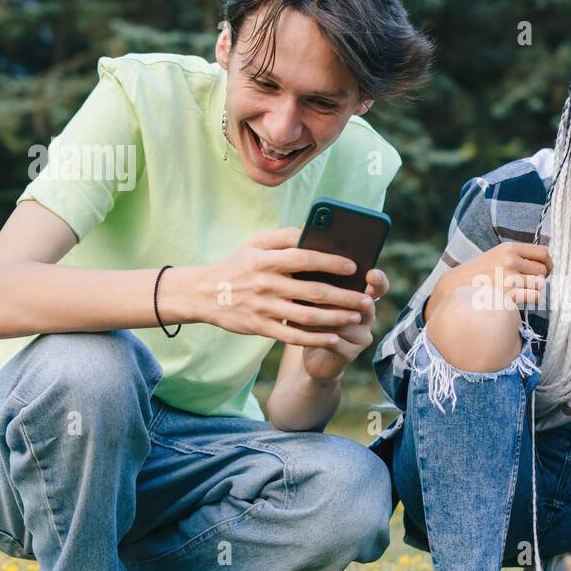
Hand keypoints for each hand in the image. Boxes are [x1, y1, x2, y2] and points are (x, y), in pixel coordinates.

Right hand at [196, 226, 375, 347]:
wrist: (203, 293)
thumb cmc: (238, 265)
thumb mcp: (255, 244)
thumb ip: (284, 236)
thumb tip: (311, 230)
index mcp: (267, 260)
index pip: (304, 258)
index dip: (331, 263)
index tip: (354, 267)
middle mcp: (266, 284)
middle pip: (313, 291)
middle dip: (344, 296)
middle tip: (366, 299)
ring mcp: (264, 308)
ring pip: (306, 316)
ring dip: (335, 319)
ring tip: (356, 317)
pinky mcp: (260, 327)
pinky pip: (292, 336)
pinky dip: (314, 339)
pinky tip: (333, 339)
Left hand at [300, 267, 388, 380]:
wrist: (314, 355)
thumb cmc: (314, 318)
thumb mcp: (318, 298)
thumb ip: (322, 284)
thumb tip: (311, 264)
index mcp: (364, 299)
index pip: (380, 287)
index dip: (378, 280)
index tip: (370, 274)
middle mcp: (368, 317)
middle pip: (363, 305)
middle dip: (341, 298)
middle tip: (320, 294)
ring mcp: (362, 337)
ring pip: (345, 323)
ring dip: (321, 316)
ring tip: (299, 310)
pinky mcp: (351, 354)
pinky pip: (335, 342)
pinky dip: (315, 334)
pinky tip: (298, 327)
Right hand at [428, 242, 551, 316]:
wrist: (455, 287)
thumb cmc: (478, 273)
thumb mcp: (496, 255)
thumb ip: (518, 256)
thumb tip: (545, 264)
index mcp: (509, 248)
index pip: (543, 253)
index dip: (548, 264)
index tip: (545, 271)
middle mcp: (511, 260)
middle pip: (543, 271)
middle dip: (539, 279)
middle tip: (528, 284)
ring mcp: (509, 277)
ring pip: (540, 285)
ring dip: (534, 290)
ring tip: (521, 292)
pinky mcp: (508, 294)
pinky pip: (535, 297)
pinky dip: (531, 300)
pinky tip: (520, 300)